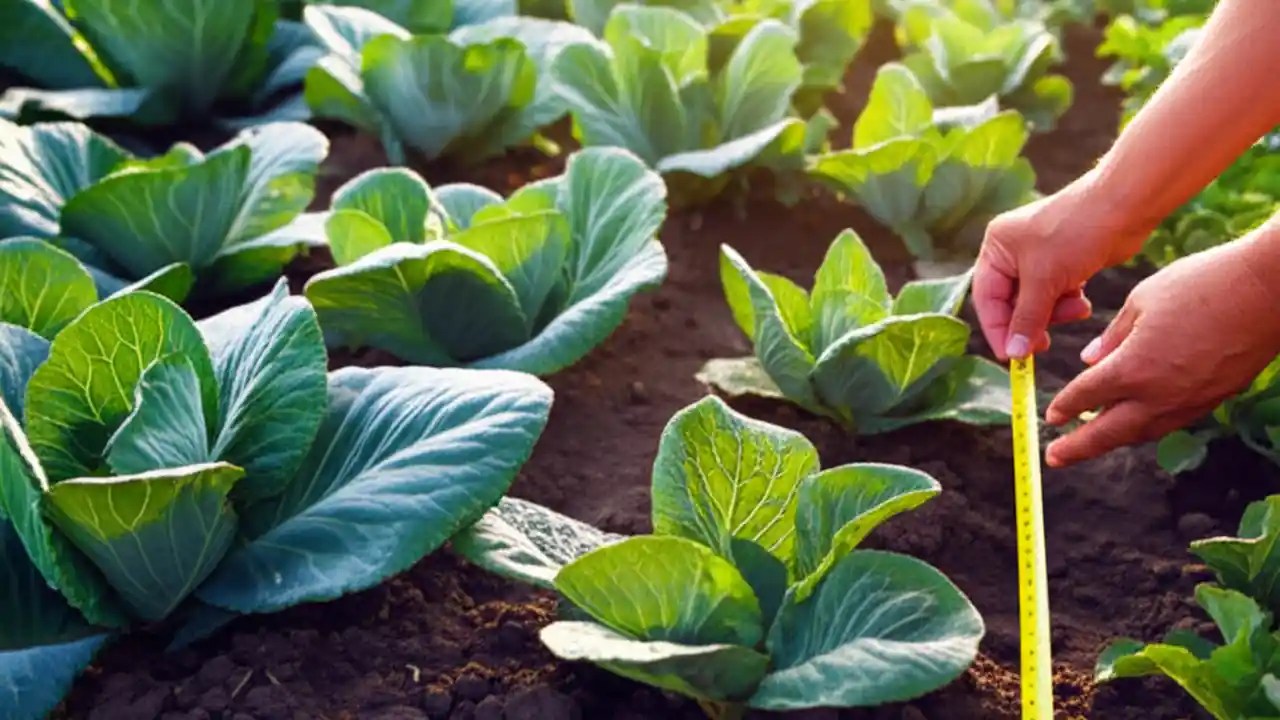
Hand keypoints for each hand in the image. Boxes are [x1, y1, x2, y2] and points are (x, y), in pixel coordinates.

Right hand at [973, 171, 1155, 359]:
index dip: (997, 329)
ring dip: (1054, 313)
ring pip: (1036, 303)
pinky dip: (1067, 303)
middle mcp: (1013, 252)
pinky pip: (1056, 296)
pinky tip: (1082, 300)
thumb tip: (1013, 353)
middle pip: (1011, 303)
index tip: (1011, 357)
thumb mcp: (1045, 280)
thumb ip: (1027, 319)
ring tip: (1075, 309)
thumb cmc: (1076, 232)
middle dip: (1031, 322)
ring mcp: (1039, 258)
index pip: (987, 298)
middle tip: (1043, 346)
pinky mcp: (1064, 264)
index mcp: (997, 248)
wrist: (1124, 207)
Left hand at [1044, 233, 1279, 466]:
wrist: (1270, 290)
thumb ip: (1113, 335)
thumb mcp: (1143, 299)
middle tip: (1053, 458)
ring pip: (1141, 432)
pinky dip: (1146, 427)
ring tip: (1090, 444)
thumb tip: (1090, 359)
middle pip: (1108, 432)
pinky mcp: (1215, 399)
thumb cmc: (1203, 283)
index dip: (1065, 407)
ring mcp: (1189, 401)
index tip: (1051, 415)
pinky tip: (1137, 422)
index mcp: (1132, 368)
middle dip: (1078, 448)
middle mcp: (1158, 394)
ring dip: (1113, 440)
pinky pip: (1170, 422)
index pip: (1086, 396)